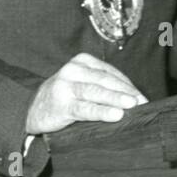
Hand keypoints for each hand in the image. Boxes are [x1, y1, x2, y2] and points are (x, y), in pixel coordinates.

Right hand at [25, 53, 147, 133]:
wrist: (33, 111)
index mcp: (82, 61)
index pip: (111, 73)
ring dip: (116, 99)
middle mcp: (73, 70)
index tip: (143, 98)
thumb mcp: (82, 84)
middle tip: (142, 102)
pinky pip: (85, 108)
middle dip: (126, 92)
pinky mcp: (61, 104)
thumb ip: (102, 86)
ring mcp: (65, 86)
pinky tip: (115, 115)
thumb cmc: (65, 97)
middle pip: (105, 80)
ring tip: (132, 105)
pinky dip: (101, 111)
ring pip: (96, 92)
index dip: (128, 85)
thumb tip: (135, 98)